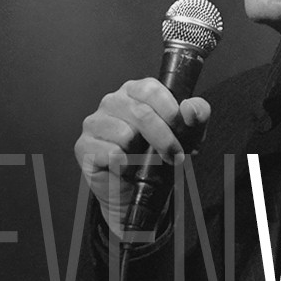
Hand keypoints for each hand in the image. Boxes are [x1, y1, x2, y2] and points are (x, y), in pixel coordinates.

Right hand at [74, 78, 210, 236]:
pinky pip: (110, 153)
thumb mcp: (187, 135)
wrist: (139, 191)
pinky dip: (125, 165)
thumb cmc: (160, 158)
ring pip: (125, 133)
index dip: (170, 110)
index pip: (151, 89)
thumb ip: (196, 116)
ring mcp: (95, 123)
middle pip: (141, 112)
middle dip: (164, 138)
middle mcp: (112, 102)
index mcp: (135, 91)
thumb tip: (191, 109)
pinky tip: (126, 167)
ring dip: (143, 154)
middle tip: (174, 155)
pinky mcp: (84, 146)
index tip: (182, 129)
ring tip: (147, 162)